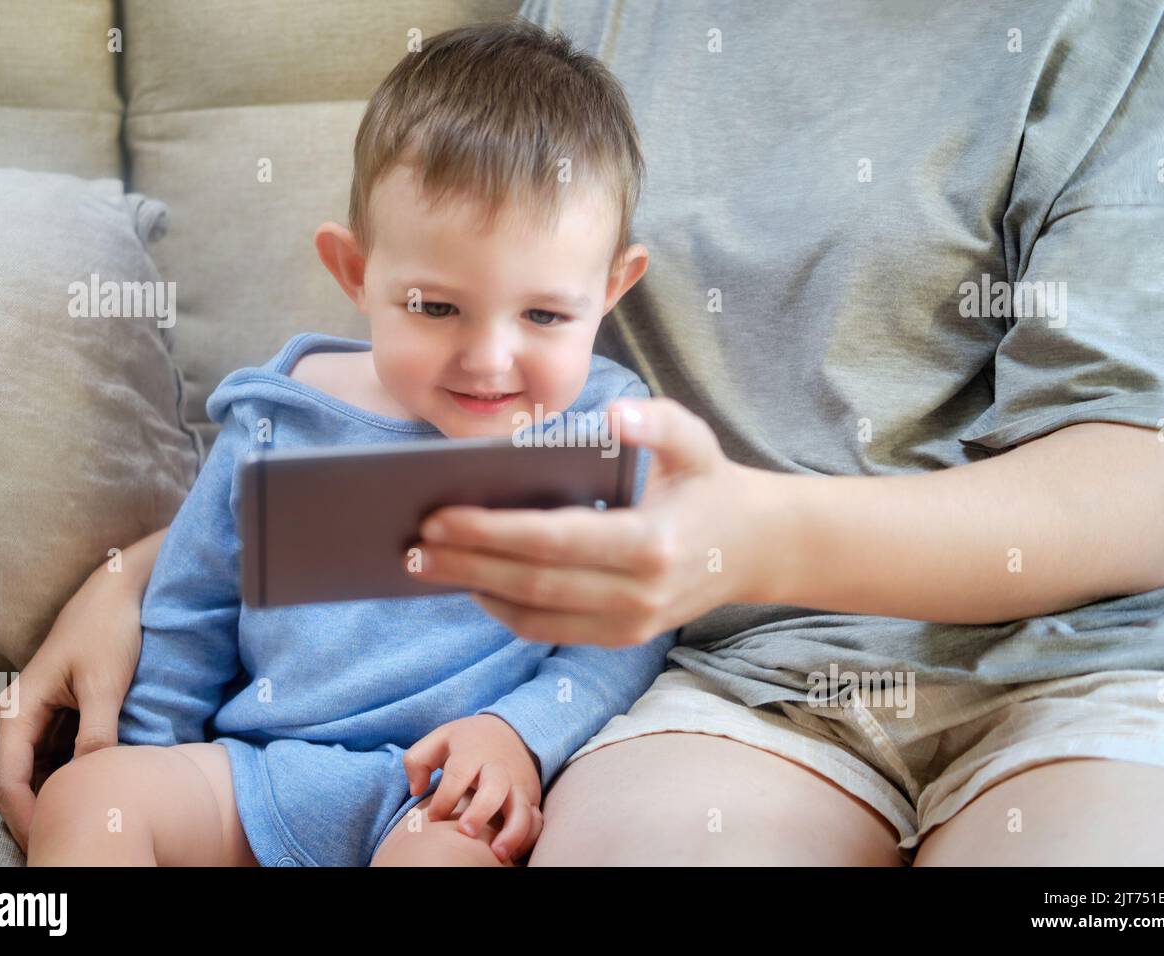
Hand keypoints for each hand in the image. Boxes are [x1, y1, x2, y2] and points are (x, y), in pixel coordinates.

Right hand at [0, 551, 150, 853]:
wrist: (122, 592)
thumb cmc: (110, 631)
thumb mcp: (105, 684)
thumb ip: (95, 734)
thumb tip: (91, 780)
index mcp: (19, 710)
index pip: (10, 781)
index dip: (29, 816)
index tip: (54, 839)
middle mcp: (23, 716)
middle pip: (22, 782)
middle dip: (43, 812)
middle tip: (76, 837)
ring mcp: (42, 716)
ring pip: (43, 771)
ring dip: (60, 795)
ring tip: (90, 818)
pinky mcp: (64, 713)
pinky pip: (61, 756)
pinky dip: (74, 774)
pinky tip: (99, 787)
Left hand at [402, 714, 543, 862]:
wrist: (512, 730)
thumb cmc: (469, 741)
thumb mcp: (440, 738)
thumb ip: (417, 760)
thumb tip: (416, 789)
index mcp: (472, 752)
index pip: (458, 774)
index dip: (444, 798)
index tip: (433, 817)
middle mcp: (498, 768)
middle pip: (494, 788)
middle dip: (481, 811)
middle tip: (466, 832)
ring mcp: (518, 784)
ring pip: (522, 808)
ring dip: (512, 832)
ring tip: (497, 853)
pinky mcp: (532, 797)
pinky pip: (536, 820)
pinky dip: (528, 838)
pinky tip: (511, 854)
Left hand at [406, 396, 758, 645]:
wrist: (752, 548)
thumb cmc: (708, 482)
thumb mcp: (695, 440)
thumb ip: (657, 422)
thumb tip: (613, 417)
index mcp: (651, 545)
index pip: (553, 541)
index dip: (491, 533)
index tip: (439, 516)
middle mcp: (637, 595)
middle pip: (530, 584)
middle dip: (465, 565)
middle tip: (411, 545)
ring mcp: (628, 625)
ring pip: (531, 616)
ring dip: (473, 591)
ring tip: (424, 565)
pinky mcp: (619, 637)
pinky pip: (546, 630)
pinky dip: (501, 609)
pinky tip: (468, 582)